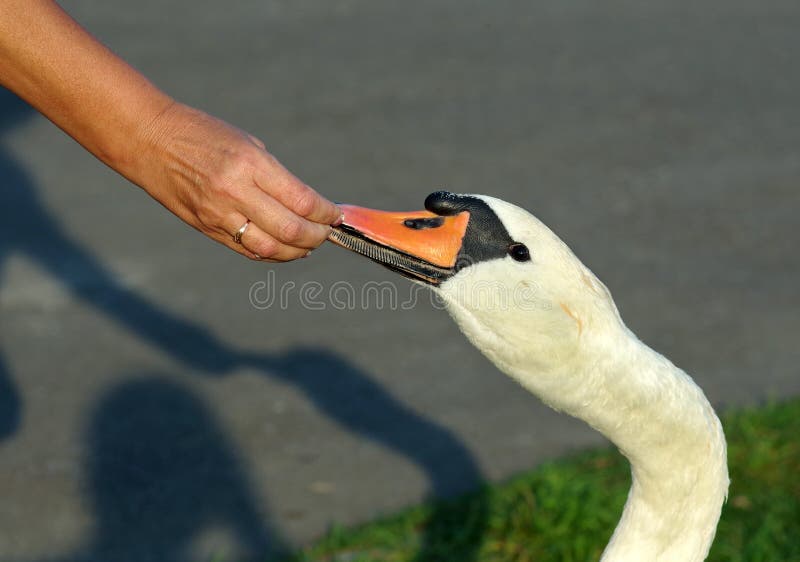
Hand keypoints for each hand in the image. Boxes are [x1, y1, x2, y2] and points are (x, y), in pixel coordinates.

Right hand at [135, 102, 341, 260]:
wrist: (149, 140)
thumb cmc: (203, 134)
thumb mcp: (247, 144)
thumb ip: (275, 177)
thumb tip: (306, 207)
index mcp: (251, 164)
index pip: (303, 201)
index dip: (327, 214)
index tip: (336, 215)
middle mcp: (236, 192)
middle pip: (291, 230)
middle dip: (317, 236)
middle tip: (327, 233)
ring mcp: (219, 214)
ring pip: (270, 248)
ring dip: (297, 251)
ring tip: (309, 244)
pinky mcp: (206, 228)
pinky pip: (247, 250)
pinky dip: (271, 253)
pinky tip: (284, 248)